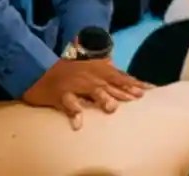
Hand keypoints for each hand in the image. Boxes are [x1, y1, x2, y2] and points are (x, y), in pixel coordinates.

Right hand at [21, 58, 150, 129]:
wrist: (38, 71)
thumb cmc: (67, 71)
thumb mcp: (90, 66)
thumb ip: (107, 71)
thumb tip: (127, 74)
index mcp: (98, 70)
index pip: (120, 77)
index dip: (135, 83)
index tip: (150, 90)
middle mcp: (89, 76)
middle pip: (110, 84)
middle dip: (124, 91)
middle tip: (138, 99)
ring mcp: (75, 85)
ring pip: (91, 91)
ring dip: (102, 98)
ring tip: (112, 108)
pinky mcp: (60, 94)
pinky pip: (67, 104)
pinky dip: (73, 111)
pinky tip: (78, 122)